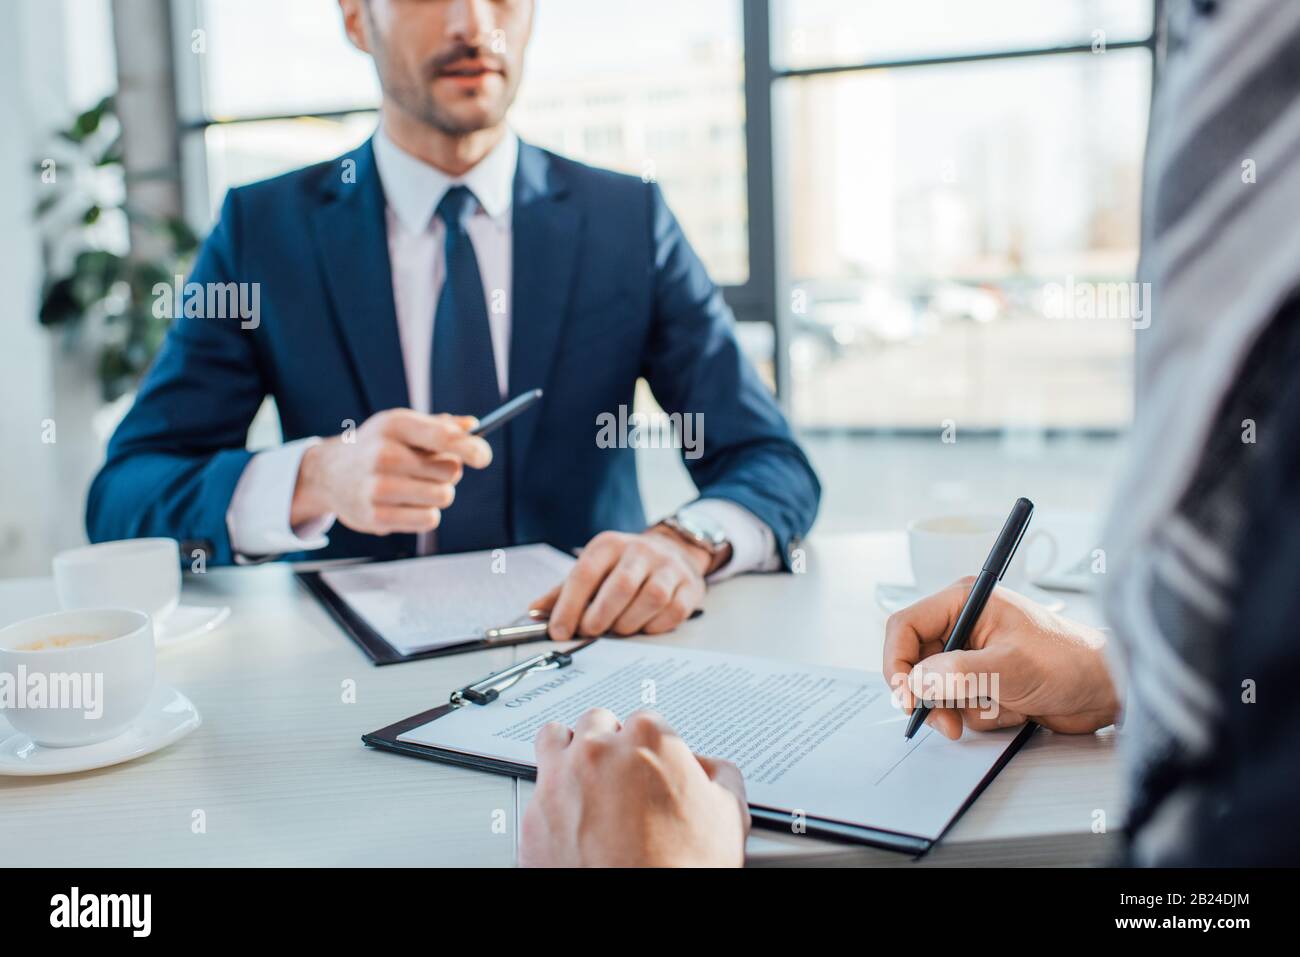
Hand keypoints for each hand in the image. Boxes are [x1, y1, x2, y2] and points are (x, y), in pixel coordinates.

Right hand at [291, 409, 491, 535]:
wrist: (328, 474)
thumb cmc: (376, 446)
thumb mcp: (402, 426)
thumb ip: (440, 426)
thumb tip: (473, 427)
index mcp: (395, 425)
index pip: (443, 436)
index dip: (470, 448)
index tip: (483, 458)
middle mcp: (384, 454)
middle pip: (451, 471)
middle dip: (448, 472)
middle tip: (428, 469)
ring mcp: (378, 487)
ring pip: (443, 497)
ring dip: (437, 494)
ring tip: (414, 487)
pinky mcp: (376, 517)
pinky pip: (429, 520)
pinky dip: (425, 514)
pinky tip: (404, 504)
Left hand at [520, 708, 749, 866]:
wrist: (641, 919)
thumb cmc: (683, 870)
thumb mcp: (728, 814)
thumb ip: (718, 774)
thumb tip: (707, 768)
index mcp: (649, 739)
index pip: (647, 720)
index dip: (653, 746)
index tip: (653, 764)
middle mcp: (599, 750)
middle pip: (598, 723)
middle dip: (610, 744)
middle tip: (622, 773)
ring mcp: (560, 780)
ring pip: (555, 739)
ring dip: (570, 751)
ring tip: (583, 773)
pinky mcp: (533, 815)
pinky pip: (536, 789)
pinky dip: (551, 799)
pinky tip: (567, 815)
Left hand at [529, 529, 709, 639]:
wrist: (672, 551)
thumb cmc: (623, 567)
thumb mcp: (592, 570)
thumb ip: (564, 591)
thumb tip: (534, 611)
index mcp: (609, 545)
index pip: (585, 573)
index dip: (569, 605)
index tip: (559, 631)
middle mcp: (640, 550)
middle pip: (621, 586)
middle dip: (601, 616)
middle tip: (591, 632)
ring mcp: (669, 567)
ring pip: (651, 598)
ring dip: (629, 622)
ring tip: (618, 629)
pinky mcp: (690, 585)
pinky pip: (673, 611)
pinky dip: (655, 626)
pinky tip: (643, 626)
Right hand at [883, 578, 1120, 738]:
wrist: (1108, 689)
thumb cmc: (1070, 661)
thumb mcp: (1010, 666)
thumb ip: (958, 674)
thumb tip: (916, 683)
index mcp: (965, 602)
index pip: (906, 626)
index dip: (897, 662)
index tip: (905, 696)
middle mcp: (964, 625)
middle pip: (917, 662)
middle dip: (932, 695)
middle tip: (946, 721)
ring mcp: (974, 654)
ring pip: (937, 688)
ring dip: (961, 707)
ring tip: (997, 708)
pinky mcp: (986, 680)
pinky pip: (960, 704)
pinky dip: (982, 714)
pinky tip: (1014, 707)